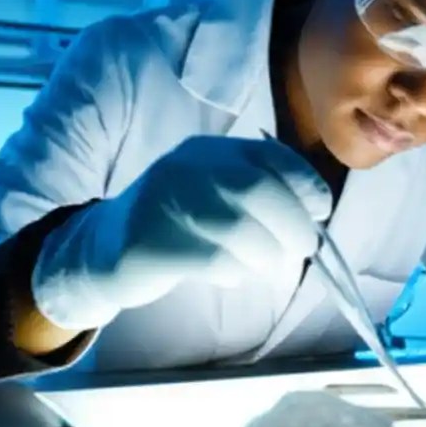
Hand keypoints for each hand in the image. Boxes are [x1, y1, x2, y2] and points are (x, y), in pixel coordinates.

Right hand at [32, 136, 331, 329]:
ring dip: (266, 256)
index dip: (306, 184)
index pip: (271, 156)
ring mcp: (166, 202)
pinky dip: (235, 273)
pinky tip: (228, 275)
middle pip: (259, 190)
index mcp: (211, 151)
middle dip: (293, 225)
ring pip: (240, 229)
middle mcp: (188, 168)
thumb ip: (262, 196)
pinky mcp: (152, 242)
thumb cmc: (181, 225)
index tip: (320, 211)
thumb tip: (315, 217)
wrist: (106, 247)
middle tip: (301, 250)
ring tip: (262, 267)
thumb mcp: (218, 195)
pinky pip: (213, 260)